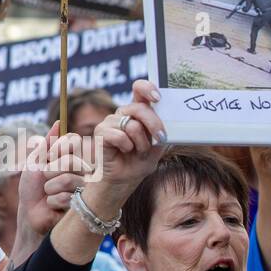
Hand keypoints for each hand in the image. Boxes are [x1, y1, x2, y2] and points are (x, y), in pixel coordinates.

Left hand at [18, 121, 90, 239]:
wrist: (29, 212)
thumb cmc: (31, 186)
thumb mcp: (35, 161)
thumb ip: (47, 143)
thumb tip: (59, 122)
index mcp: (72, 159)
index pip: (75, 142)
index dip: (58, 149)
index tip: (48, 158)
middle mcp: (82, 172)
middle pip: (72, 161)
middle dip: (50, 171)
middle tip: (45, 180)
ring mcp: (84, 189)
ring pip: (68, 180)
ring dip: (50, 188)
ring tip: (48, 194)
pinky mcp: (82, 206)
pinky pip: (67, 197)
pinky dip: (53, 201)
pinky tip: (53, 206)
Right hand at [88, 80, 167, 203]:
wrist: (121, 181)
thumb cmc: (138, 163)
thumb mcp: (157, 148)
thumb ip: (161, 133)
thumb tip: (170, 124)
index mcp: (137, 113)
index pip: (139, 90)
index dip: (147, 88)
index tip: (158, 97)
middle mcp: (123, 114)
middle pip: (139, 107)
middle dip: (154, 124)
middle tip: (161, 138)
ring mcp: (110, 122)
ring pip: (132, 125)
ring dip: (141, 144)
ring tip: (137, 152)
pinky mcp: (101, 132)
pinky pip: (119, 135)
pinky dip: (127, 147)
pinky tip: (124, 152)